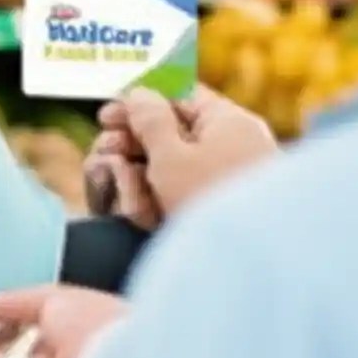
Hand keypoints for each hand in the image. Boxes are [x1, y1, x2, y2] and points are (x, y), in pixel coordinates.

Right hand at [89, 86, 278, 218]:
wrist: (252, 264)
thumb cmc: (212, 203)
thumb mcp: (172, 157)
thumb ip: (150, 122)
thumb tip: (140, 93)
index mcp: (227, 121)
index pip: (179, 94)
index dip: (138, 103)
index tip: (105, 118)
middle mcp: (231, 145)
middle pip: (170, 132)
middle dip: (131, 147)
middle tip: (105, 159)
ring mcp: (226, 179)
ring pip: (169, 168)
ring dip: (138, 181)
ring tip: (132, 203)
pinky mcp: (217, 210)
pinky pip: (180, 197)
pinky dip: (157, 205)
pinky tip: (145, 219)